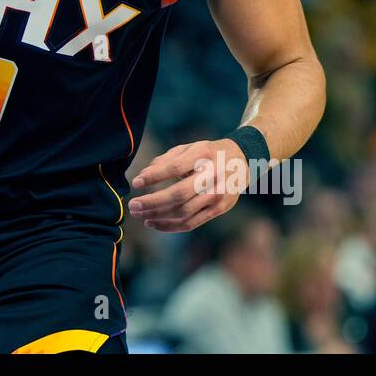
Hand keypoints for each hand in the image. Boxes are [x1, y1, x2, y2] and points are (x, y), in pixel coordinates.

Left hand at [128, 139, 247, 231]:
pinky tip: (153, 223)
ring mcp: (218, 195)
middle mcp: (213, 176)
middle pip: (179, 194)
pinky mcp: (219, 209)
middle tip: (133, 205)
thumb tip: (143, 176)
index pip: (176, 167)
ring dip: (158, 216)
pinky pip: (191, 223)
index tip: (136, 182)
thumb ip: (166, 160)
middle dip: (152, 202)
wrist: (242, 161)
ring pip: (184, 212)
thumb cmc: (208, 154)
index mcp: (204, 155)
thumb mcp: (189, 148)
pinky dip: (170, 226)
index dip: (155, 177)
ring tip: (139, 215)